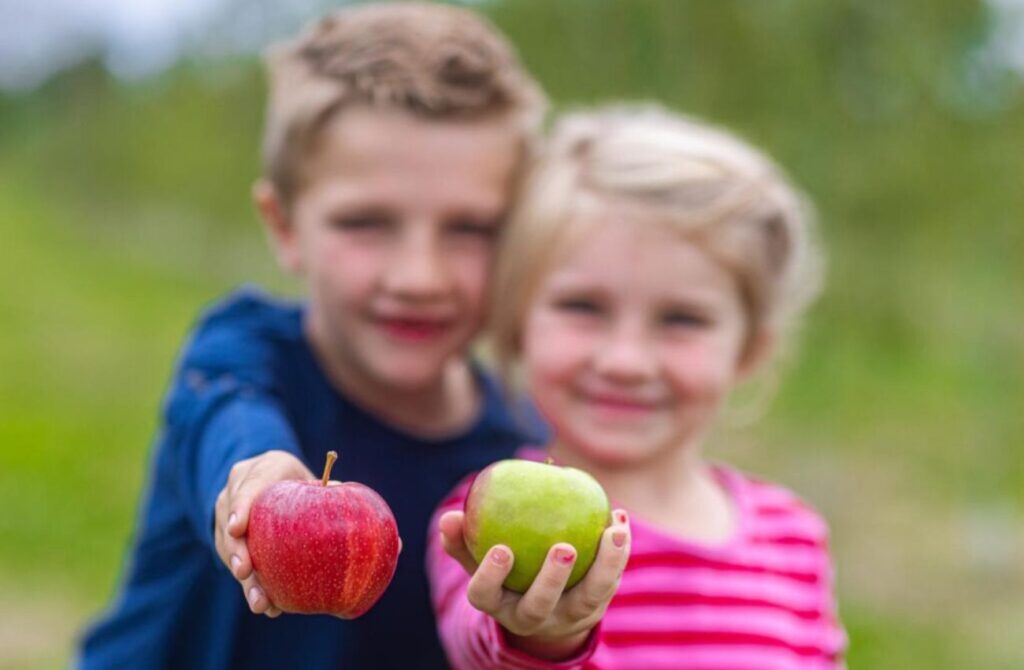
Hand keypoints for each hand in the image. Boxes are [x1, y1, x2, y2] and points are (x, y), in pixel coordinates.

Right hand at [214, 450, 313, 616]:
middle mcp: (238, 489)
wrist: (271, 482)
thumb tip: (346, 505)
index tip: (238, 528)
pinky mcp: (226, 538)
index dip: (242, 505)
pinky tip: (268, 605)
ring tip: (260, 602)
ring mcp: (227, 514)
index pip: (252, 483)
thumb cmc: (299, 482)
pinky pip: (235, 563)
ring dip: (244, 578)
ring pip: (228, 546)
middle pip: (232, 520)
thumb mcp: (311, 478)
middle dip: (237, 549)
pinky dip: (252, 584)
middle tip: (244, 571)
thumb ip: (324, 490)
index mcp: (264, 468)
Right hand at [439, 508, 630, 659]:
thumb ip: (465, 542)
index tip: (501, 549)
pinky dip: (618, 551)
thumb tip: (449, 517)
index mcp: (499, 604)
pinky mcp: (595, 607)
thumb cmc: (508, 577)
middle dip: (551, 578)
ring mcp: (567, 615)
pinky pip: (611, 580)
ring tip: (612, 531)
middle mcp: (533, 617)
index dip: (491, 576)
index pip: (486, 597)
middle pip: (540, 604)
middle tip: (563, 548)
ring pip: (588, 597)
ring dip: (604, 564)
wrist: (549, 612)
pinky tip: (618, 518)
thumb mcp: (483, 564)